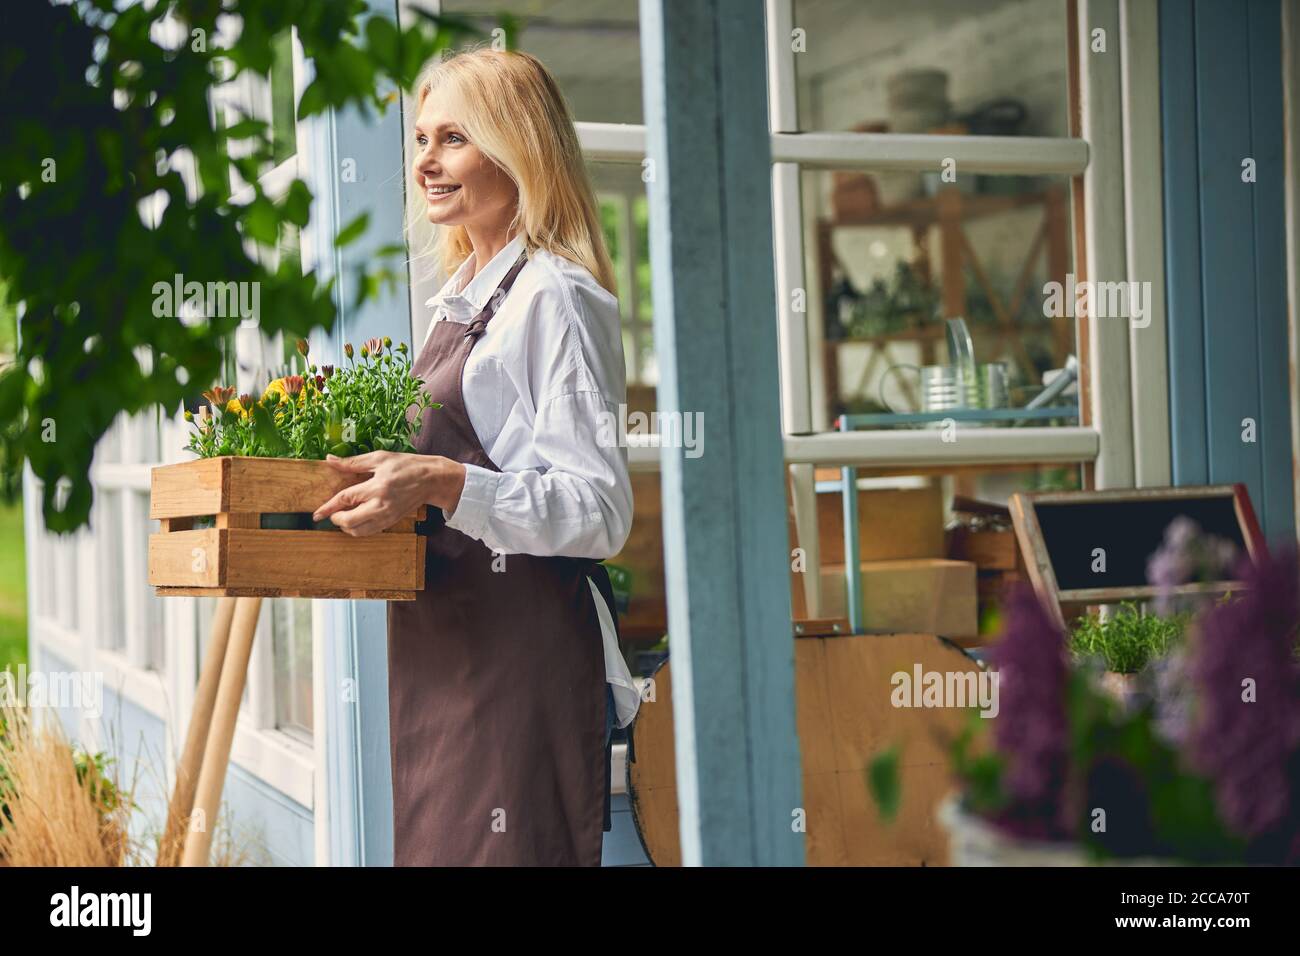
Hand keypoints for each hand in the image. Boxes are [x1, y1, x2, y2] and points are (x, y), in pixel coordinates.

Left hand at [312, 451, 466, 536]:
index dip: (328, 507)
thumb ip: (353, 462)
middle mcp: (381, 505)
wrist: (431, 479)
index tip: (316, 514)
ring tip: (344, 516)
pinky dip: (359, 529)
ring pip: (359, 531)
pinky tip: (357, 519)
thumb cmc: (406, 465)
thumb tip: (330, 460)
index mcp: (377, 486)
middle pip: (350, 522)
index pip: (345, 499)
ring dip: (346, 527)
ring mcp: (387, 516)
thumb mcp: (380, 458)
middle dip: (336, 519)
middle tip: (333, 513)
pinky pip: (370, 532)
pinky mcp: (392, 522)